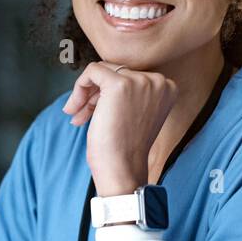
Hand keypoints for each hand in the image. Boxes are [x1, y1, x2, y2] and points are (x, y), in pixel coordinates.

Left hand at [62, 62, 176, 195]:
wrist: (122, 169)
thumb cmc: (124, 149)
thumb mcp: (133, 114)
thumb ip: (128, 93)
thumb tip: (99, 74)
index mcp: (167, 88)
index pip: (130, 76)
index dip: (108, 93)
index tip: (96, 113)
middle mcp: (158, 81)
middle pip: (116, 71)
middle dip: (94, 93)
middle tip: (81, 115)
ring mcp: (140, 81)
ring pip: (102, 71)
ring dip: (85, 93)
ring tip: (76, 115)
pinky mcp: (119, 84)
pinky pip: (91, 71)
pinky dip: (79, 87)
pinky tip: (74, 108)